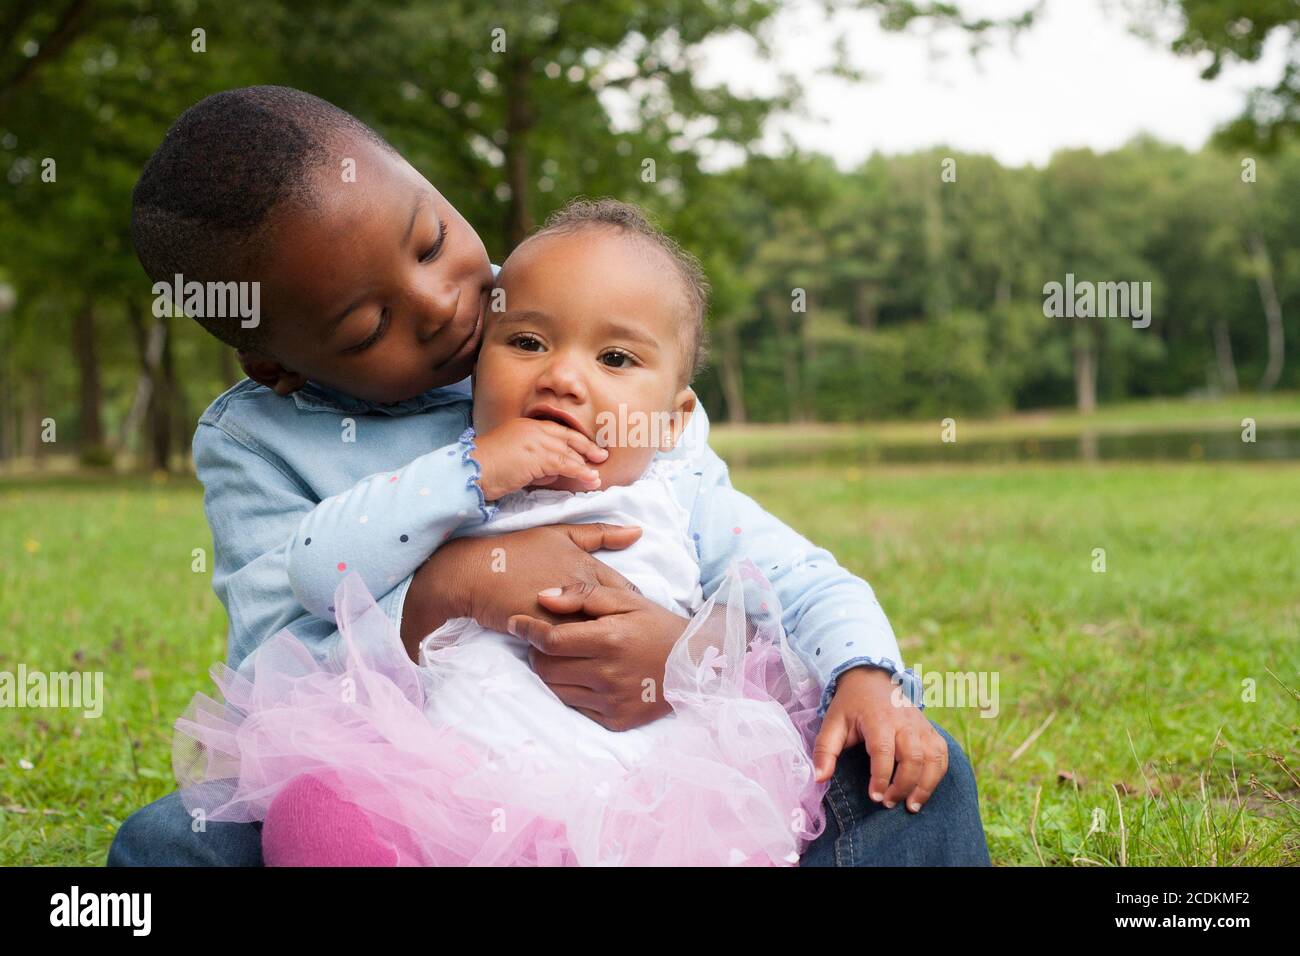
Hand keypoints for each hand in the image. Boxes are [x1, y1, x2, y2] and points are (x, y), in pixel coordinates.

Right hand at [399, 522, 641, 657]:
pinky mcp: (545, 634)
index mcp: (589, 568)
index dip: (633, 609)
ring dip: (606, 646)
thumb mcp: (560, 534)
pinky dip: (582, 657)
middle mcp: (582, 592)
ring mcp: (564, 615)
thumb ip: (601, 534)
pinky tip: (588, 663)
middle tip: (628, 643)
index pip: (627, 593)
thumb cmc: (518, 550)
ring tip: (612, 657)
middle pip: (618, 620)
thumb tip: (638, 531)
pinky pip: (572, 651)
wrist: (477, 572)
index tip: (635, 620)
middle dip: (625, 631)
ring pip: (597, 638)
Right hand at [470, 418, 608, 500]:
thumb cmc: (486, 471)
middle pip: (567, 437)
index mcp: (525, 425)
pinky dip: (581, 472)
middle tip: (602, 456)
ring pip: (569, 452)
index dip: (574, 440)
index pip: (556, 431)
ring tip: (597, 477)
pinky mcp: (538, 456)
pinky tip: (591, 479)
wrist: (470, 472)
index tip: (587, 448)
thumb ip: (536, 463)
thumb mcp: (515, 461)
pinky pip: (566, 464)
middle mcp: (532, 428)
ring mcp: (536, 440)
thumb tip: (556, 472)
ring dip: (586, 465)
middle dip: (587, 447)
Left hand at [505, 582, 689, 731]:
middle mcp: (608, 675)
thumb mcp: (626, 599)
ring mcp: (611, 702)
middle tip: (549, 640)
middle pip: (545, 668)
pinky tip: (586, 677)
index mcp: (610, 640)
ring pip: (554, 689)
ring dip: (552, 672)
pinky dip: (572, 690)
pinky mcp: (615, 721)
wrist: (695, 664)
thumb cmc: (656, 625)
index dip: (526, 630)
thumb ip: (582, 595)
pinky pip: (574, 707)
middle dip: (538, 651)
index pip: (550, 641)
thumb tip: (542, 597)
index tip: (515, 623)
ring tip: (567, 657)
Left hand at [811, 667, 948, 812]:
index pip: (884, 750)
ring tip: (910, 805)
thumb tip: (819, 779)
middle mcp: (904, 722)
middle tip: (888, 804)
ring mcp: (920, 725)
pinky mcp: (930, 730)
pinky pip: (941, 754)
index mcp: (878, 718)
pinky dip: (937, 775)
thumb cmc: (851, 705)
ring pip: (932, 758)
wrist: (872, 678)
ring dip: (925, 785)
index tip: (875, 797)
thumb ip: (824, 751)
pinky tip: (924, 790)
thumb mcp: (832, 723)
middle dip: (903, 785)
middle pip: (913, 757)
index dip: (881, 777)